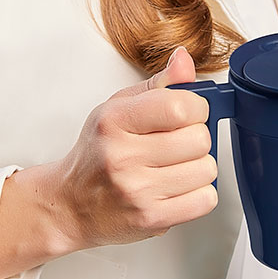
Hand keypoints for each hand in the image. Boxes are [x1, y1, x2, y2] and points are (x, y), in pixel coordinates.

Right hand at [46, 47, 218, 251]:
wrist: (70, 204)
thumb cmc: (97, 153)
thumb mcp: (118, 108)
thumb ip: (158, 84)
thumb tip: (184, 60)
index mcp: (114, 121)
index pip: (180, 107)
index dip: (196, 108)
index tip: (187, 112)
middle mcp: (122, 156)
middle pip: (199, 139)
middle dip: (197, 137)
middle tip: (179, 142)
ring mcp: (137, 191)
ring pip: (207, 170)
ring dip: (199, 166)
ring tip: (176, 166)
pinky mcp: (151, 219)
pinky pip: (205, 201)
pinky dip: (199, 193)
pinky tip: (178, 186)